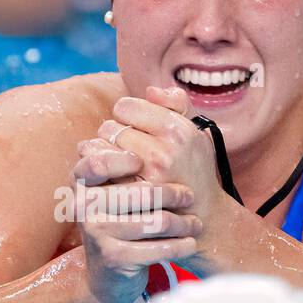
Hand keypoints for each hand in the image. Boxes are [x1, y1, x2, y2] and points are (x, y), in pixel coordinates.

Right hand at [70, 143, 200, 302]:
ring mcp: (96, 232)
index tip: (147, 164)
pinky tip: (189, 243)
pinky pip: (156, 248)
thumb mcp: (127, 178)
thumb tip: (160, 90)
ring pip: (154, 221)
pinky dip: (179, 246)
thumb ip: (147, 129)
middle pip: (137, 192)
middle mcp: (84, 204)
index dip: (124, 159)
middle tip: (190, 197)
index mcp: (84, 179)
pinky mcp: (113, 258)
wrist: (109, 272)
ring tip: (195, 224)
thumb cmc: (125, 215)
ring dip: (182, 223)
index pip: (98, 160)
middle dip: (173, 195)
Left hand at [99, 86, 226, 217]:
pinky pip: (100, 176)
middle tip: (125, 146)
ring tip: (119, 162)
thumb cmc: (195, 166)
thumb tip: (149, 91)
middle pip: (108, 128)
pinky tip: (112, 177)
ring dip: (104, 155)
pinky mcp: (134, 198)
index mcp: (176, 129)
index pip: (123, 107)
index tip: (133, 125)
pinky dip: (100, 174)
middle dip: (113, 135)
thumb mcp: (196, 130)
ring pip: (100, 151)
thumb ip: (176, 103)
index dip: (126, 114)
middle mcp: (161, 152)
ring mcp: (146, 177)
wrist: (202, 212)